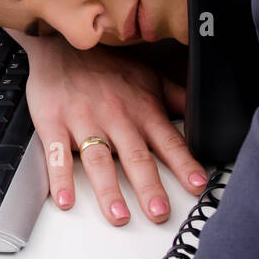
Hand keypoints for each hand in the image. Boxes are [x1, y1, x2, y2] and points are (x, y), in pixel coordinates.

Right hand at [8, 29, 207, 225]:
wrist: (62, 43)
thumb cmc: (107, 65)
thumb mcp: (149, 77)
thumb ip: (177, 99)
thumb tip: (205, 115)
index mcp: (141, 109)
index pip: (169, 141)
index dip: (184, 164)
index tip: (197, 186)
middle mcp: (116, 117)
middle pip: (135, 156)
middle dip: (149, 186)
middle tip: (159, 212)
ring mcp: (84, 122)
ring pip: (98, 160)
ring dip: (109, 190)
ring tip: (118, 214)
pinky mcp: (54, 125)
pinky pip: (57, 155)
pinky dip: (60, 178)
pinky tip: (65, 199)